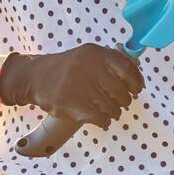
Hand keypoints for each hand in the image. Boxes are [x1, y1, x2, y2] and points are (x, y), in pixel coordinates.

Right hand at [0, 43, 143, 128]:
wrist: (36, 77)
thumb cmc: (68, 68)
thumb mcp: (88, 56)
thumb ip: (111, 62)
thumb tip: (137, 76)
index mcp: (96, 53)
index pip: (128, 68)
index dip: (137, 82)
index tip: (137, 90)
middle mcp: (89, 67)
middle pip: (121, 91)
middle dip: (124, 100)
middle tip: (122, 103)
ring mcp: (80, 86)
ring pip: (112, 107)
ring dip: (114, 112)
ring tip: (110, 111)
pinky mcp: (72, 104)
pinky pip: (99, 118)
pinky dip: (104, 121)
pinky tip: (100, 118)